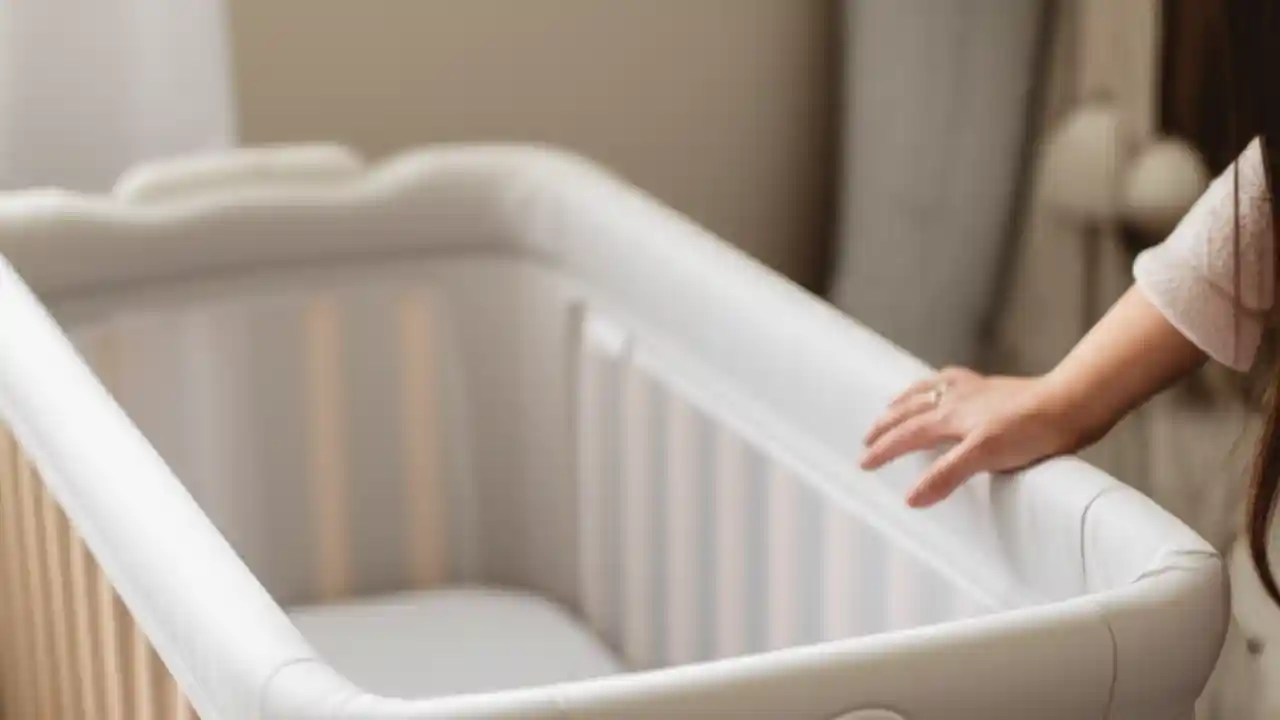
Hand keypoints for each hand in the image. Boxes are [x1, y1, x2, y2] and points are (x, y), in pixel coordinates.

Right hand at [860, 368, 1090, 507]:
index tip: (863, 464)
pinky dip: (937, 383)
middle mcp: (954, 399)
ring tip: (891, 407)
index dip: (883, 450)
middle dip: (885, 425)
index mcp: (948, 416)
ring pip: (926, 392)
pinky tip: (941, 385)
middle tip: (867, 438)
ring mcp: (973, 390)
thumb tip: (911, 499)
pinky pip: (953, 380)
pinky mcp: (991, 387)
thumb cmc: (1029, 431)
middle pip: (908, 411)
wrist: (1068, 404)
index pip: (905, 435)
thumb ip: (945, 475)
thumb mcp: (983, 457)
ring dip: (903, 402)